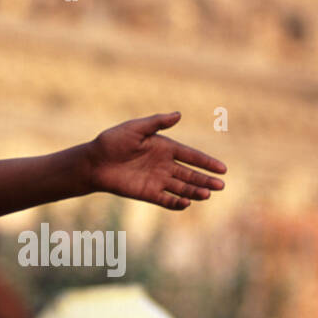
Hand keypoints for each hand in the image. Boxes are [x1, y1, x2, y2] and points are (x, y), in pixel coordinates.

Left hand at [84, 112, 226, 209]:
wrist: (94, 161)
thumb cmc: (113, 141)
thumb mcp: (136, 128)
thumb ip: (157, 123)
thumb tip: (179, 114)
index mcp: (165, 148)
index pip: (191, 156)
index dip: (207, 163)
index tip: (222, 169)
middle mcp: (164, 165)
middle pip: (190, 175)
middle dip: (206, 181)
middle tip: (221, 186)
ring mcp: (157, 180)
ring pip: (181, 188)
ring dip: (194, 192)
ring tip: (207, 195)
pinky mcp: (148, 193)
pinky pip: (166, 200)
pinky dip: (176, 203)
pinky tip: (187, 203)